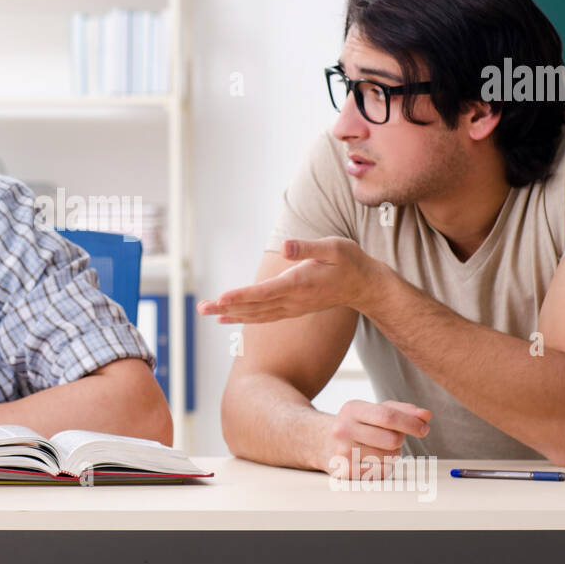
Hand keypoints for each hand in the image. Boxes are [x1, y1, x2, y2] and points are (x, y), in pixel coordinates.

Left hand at [197, 237, 387, 323]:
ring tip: (206, 312)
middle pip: (254, 306)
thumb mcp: (333, 246)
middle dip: (226, 307)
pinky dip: (243, 317)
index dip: (242, 296)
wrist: (363, 285)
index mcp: (299, 284)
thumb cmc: (348, 261)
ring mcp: (291, 308)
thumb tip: (286, 246)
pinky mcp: (291, 309)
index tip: (221, 298)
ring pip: (256, 314)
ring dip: (230, 314)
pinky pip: (263, 316)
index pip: (265, 292)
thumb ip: (307, 247)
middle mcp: (292, 300)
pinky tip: (228, 317)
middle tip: (201, 308)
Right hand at [317, 399, 431, 478]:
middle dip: (399, 439)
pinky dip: (383, 467)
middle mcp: (343, 429)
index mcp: (351, 409)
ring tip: (376, 449)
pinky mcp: (345, 472)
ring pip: (389, 458)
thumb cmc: (355, 425)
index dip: (411, 423)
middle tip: (391, 438)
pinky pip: (381, 472)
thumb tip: (425, 416)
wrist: (319, 442)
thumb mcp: (372, 410)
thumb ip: (401, 410)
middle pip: (392, 439)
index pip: (387, 416)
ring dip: (392, 455)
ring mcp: (342, 452)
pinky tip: (370, 460)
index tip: (424, 428)